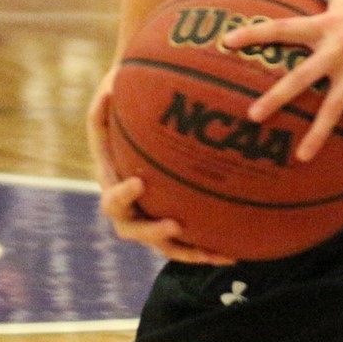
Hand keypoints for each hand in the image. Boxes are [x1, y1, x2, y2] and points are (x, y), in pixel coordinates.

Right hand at [87, 69, 235, 264]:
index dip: (122, 196)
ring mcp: (149, 215)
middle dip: (152, 231)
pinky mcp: (172, 221)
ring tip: (212, 253)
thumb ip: (109, 94)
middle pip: (132, 230)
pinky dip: (206, 250)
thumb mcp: (114, 92)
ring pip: (163, 244)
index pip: (112, 196)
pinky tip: (233, 253)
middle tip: (175, 224)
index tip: (139, 182)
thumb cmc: (127, 103)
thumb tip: (110, 87)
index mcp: (113, 180)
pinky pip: (187, 244)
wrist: (145, 120)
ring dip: (187, 251)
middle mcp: (129, 205)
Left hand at [226, 0, 342, 165]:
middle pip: (302, 77)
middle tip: (253, 116)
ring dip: (317, 133)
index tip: (228, 41)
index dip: (255, 33)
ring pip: (333, 107)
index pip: (283, 29)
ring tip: (301, 156)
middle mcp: (337, 50)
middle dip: (277, 97)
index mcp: (325, 25)